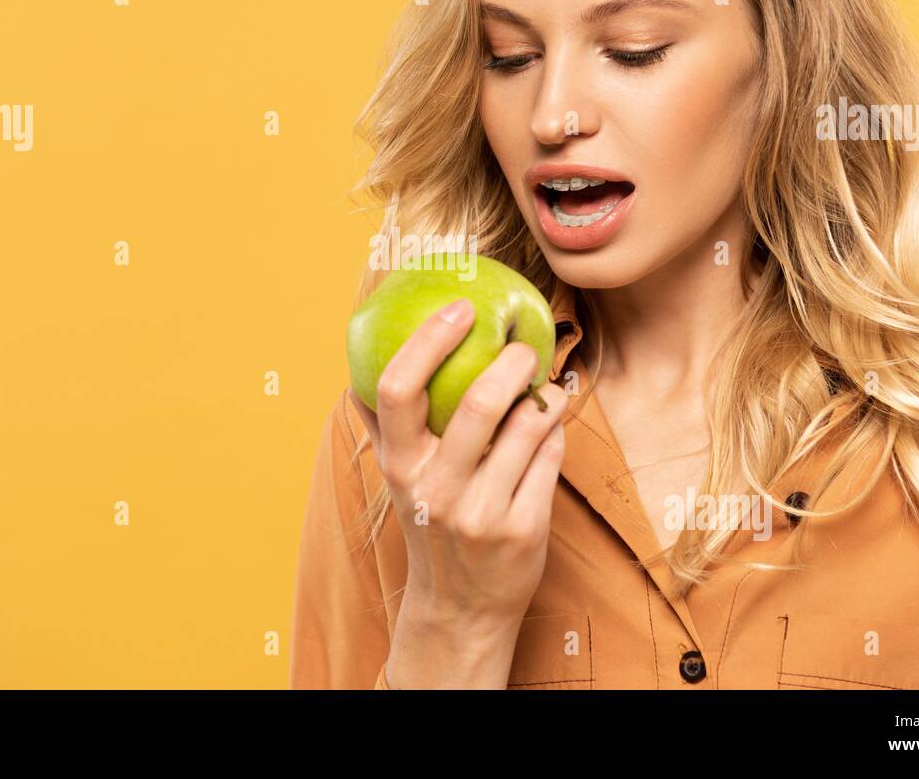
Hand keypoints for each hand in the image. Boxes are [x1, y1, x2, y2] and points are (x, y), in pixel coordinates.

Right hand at [350, 298, 567, 686]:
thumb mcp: (400, 481)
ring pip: (525, 428)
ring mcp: (481, 512)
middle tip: (524, 346)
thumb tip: (362, 366)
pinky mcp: (523, 530)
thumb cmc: (432, 525)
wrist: (460, 610)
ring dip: (543, 394)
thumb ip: (385, 426)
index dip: (428, 339)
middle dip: (511, 362)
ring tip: (546, 383)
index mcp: (399, 465)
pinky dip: (555, 431)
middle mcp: (435, 489)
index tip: (460, 309)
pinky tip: (553, 423)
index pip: (397, 388)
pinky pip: (549, 458)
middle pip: (476, 404)